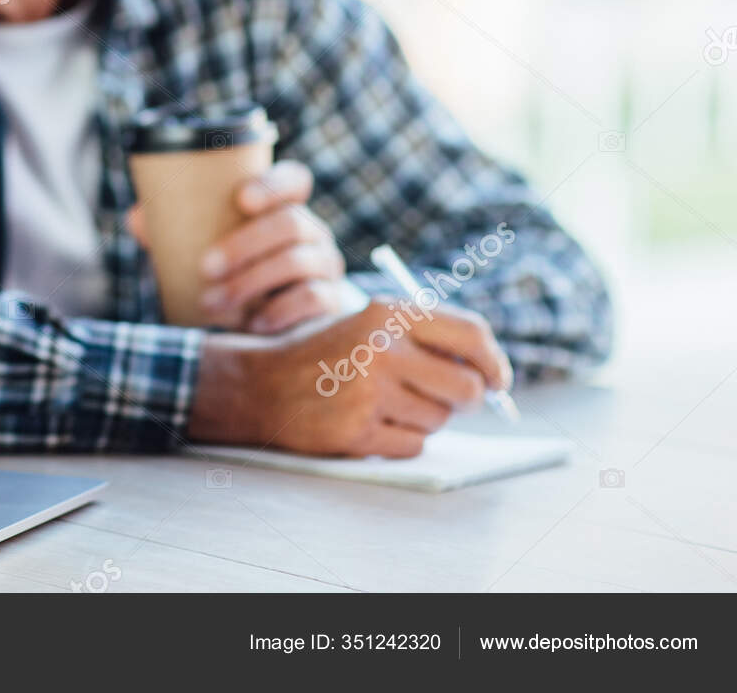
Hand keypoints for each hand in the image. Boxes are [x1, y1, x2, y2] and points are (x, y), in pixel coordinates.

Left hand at [126, 160, 352, 333]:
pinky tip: (254, 324)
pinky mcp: (331, 301)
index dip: (273, 184)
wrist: (278, 322)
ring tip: (212, 303)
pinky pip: (314, 299)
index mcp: (284, 207)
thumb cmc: (237, 273)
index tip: (241, 199)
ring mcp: (326, 265)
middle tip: (205, 267)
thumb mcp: (208, 248)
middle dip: (245, 244)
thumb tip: (137, 217)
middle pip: (291, 222)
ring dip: (251, 282)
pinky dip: (281, 311)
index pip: (294, 179)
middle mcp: (311, 231)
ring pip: (299, 261)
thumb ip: (175, 230)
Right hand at [187, 298, 514, 457]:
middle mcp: (381, 348)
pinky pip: (413, 445)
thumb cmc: (327, 355)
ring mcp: (369, 391)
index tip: (499, 380)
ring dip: (425, 419)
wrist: (260, 384)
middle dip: (467, 400)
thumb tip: (492, 378)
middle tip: (450, 401)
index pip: (472, 335)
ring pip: (440, 420)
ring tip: (387, 404)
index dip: (495, 362)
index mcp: (388, 313)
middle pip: (466, 387)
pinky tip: (370, 423)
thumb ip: (426, 340)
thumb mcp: (369, 325)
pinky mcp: (358, 430)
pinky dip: (401, 441)